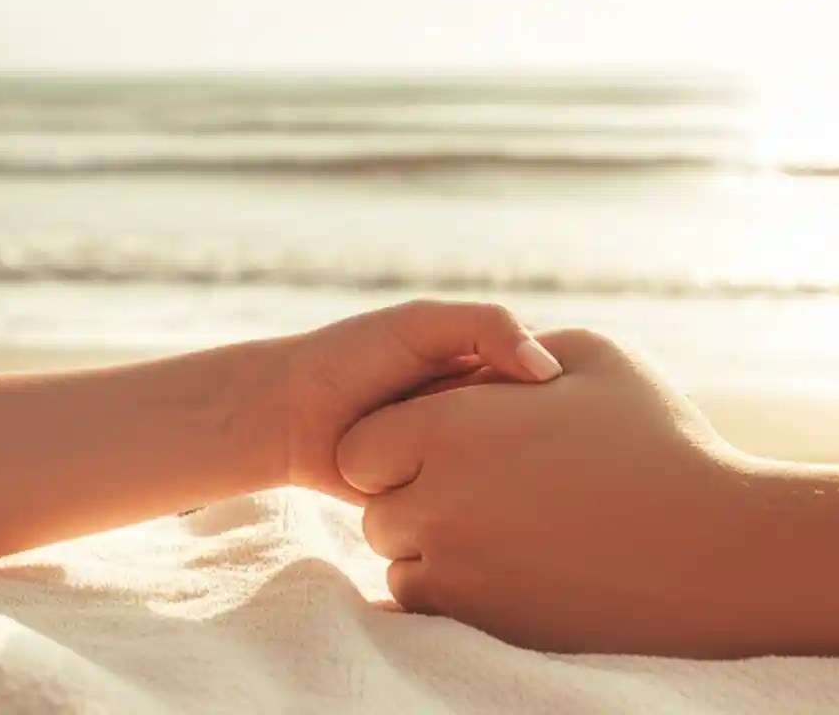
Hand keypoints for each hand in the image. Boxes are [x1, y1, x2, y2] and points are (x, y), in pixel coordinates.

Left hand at [280, 300, 562, 502]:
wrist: (289, 414)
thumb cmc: (353, 357)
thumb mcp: (424, 325)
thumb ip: (487, 327)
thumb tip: (548, 371)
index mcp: (490, 378)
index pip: (550, 390)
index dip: (550, 394)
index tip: (533, 397)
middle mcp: (483, 428)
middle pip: (532, 437)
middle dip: (517, 436)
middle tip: (482, 433)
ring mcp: (464, 472)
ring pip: (506, 478)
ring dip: (493, 472)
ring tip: (461, 461)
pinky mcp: (442, 511)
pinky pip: (473, 513)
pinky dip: (468, 503)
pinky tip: (453, 489)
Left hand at [338, 329, 762, 655]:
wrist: (717, 548)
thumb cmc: (663, 442)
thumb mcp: (598, 356)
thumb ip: (521, 346)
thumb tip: (482, 358)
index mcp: (455, 428)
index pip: (363, 445)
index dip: (394, 443)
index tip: (436, 444)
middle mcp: (440, 500)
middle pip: (376, 505)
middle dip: (409, 493)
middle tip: (475, 485)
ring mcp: (458, 568)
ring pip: (398, 558)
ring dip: (428, 543)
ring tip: (498, 524)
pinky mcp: (483, 619)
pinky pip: (425, 603)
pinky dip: (450, 586)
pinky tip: (506, 562)